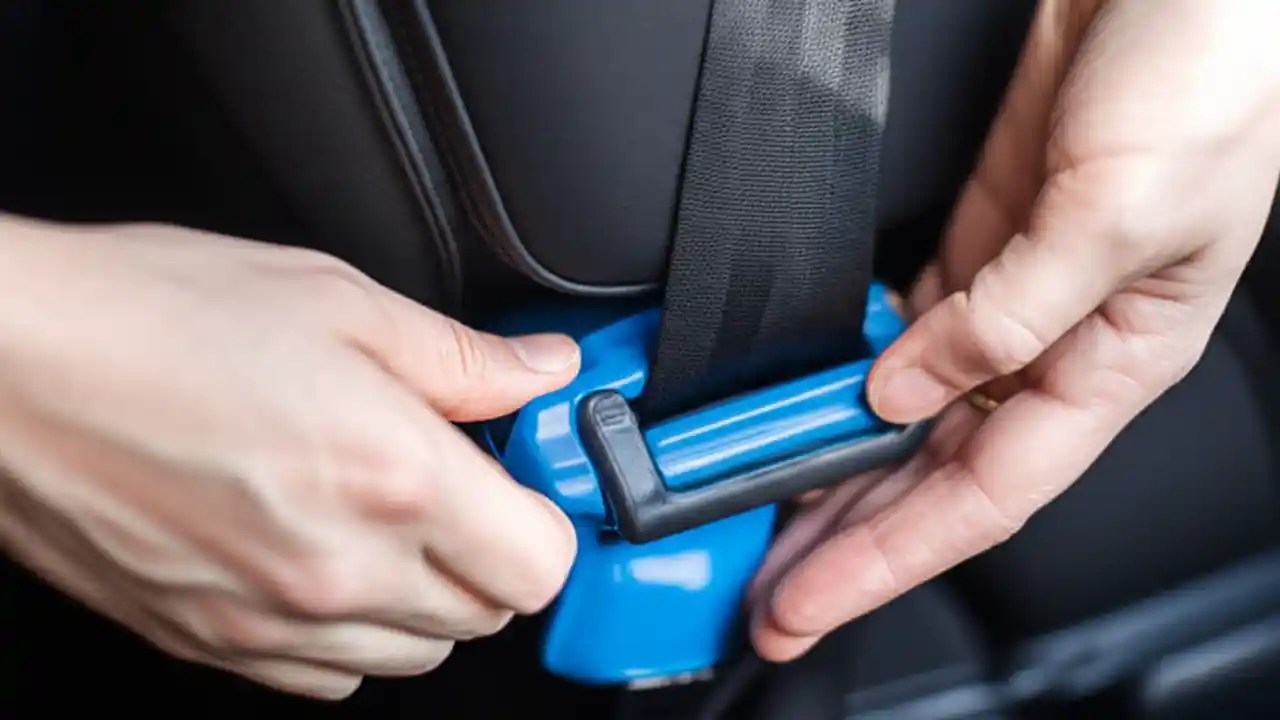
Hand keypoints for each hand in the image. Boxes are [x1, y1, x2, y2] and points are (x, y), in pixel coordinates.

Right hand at [0, 216, 579, 698]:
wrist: (10, 364)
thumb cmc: (155, 317)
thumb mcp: (338, 302)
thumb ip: (462, 359)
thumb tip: (542, 373)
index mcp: (392, 478)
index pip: (540, 564)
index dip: (546, 520)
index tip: (523, 481)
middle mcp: (339, 567)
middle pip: (486, 616)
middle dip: (492, 554)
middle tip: (458, 484)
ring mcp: (271, 617)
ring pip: (413, 654)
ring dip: (426, 598)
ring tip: (384, 518)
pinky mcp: (210, 640)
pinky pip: (328, 675)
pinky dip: (351, 632)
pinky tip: (323, 560)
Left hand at [750, 0, 1279, 660]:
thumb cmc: (1211, 77)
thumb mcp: (1118, 212)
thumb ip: (1008, 312)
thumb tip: (903, 391)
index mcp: (1114, 361)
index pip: (984, 495)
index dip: (890, 557)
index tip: (810, 598)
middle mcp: (1059, 341)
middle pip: (938, 472)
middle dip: (851, 538)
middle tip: (771, 591)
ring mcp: (1014, 291)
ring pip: (913, 411)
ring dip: (842, 464)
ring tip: (772, 513)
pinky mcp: (980, 235)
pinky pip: (904, 329)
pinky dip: (853, 370)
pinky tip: (811, 399)